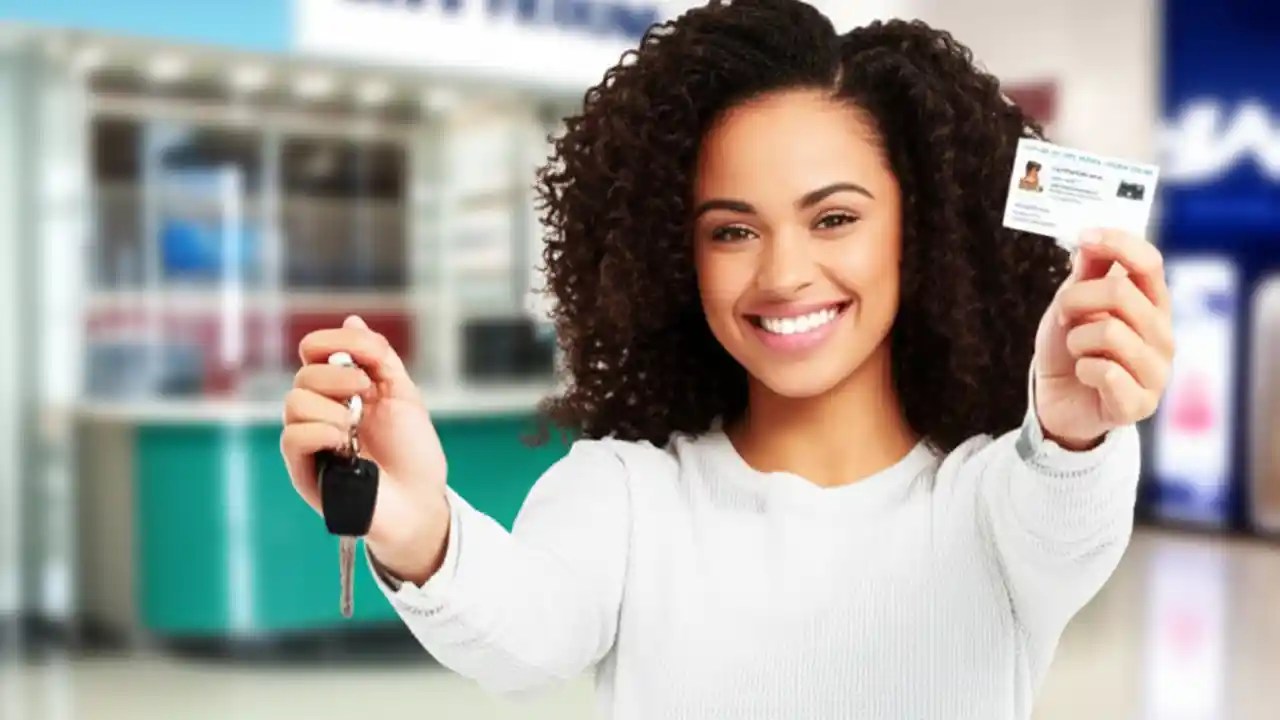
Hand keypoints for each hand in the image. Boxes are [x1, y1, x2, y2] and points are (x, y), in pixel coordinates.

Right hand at [280, 315, 449, 584]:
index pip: (314, 351)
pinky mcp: (304, 469)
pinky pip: (293, 436)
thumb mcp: (403, 394)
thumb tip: (351, 317)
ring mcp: (310, 440)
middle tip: (366, 394)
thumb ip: (378, 356)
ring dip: (333, 409)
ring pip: (294, 402)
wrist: (420, 502)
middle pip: (305, 374)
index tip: (362, 358)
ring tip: (356, 428)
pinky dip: (321, 432)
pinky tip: (344, 445)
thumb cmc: (414, 453)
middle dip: (339, 376)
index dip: (331, 343)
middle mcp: (320, 411)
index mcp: (341, 390)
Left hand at [1033, 229, 1174, 449]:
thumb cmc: (1069, 350)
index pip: (1149, 262)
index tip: (1085, 237)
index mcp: (1152, 305)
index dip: (1118, 243)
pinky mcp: (1140, 403)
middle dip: (1075, 300)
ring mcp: (1157, 371)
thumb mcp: (1071, 305)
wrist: (1057, 402)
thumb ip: (1086, 273)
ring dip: (1077, 339)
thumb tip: (1090, 240)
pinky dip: (1083, 370)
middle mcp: (1162, 335)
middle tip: (1064, 316)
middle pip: (1121, 292)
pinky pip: (1106, 372)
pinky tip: (1085, 376)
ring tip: (1078, 351)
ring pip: (1110, 331)